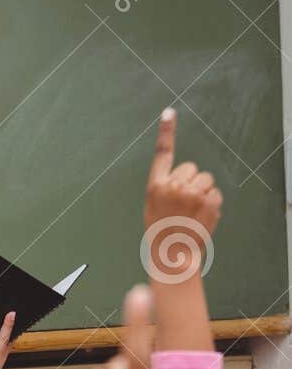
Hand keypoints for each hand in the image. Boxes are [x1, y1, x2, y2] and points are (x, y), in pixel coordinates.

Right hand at [142, 108, 221, 281]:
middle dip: (192, 182)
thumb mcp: (154, 207)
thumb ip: (167, 188)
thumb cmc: (162, 232)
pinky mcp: (208, 200)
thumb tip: (186, 176)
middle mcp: (173, 186)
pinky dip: (212, 204)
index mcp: (156, 186)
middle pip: (192, 169)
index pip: (162, 154)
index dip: (166, 132)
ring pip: (206, 180)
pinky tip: (201, 218)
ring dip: (203, 193)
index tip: (169, 113)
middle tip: (184, 206)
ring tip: (193, 213)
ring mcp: (191, 193)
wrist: (172, 255)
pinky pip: (215, 193)